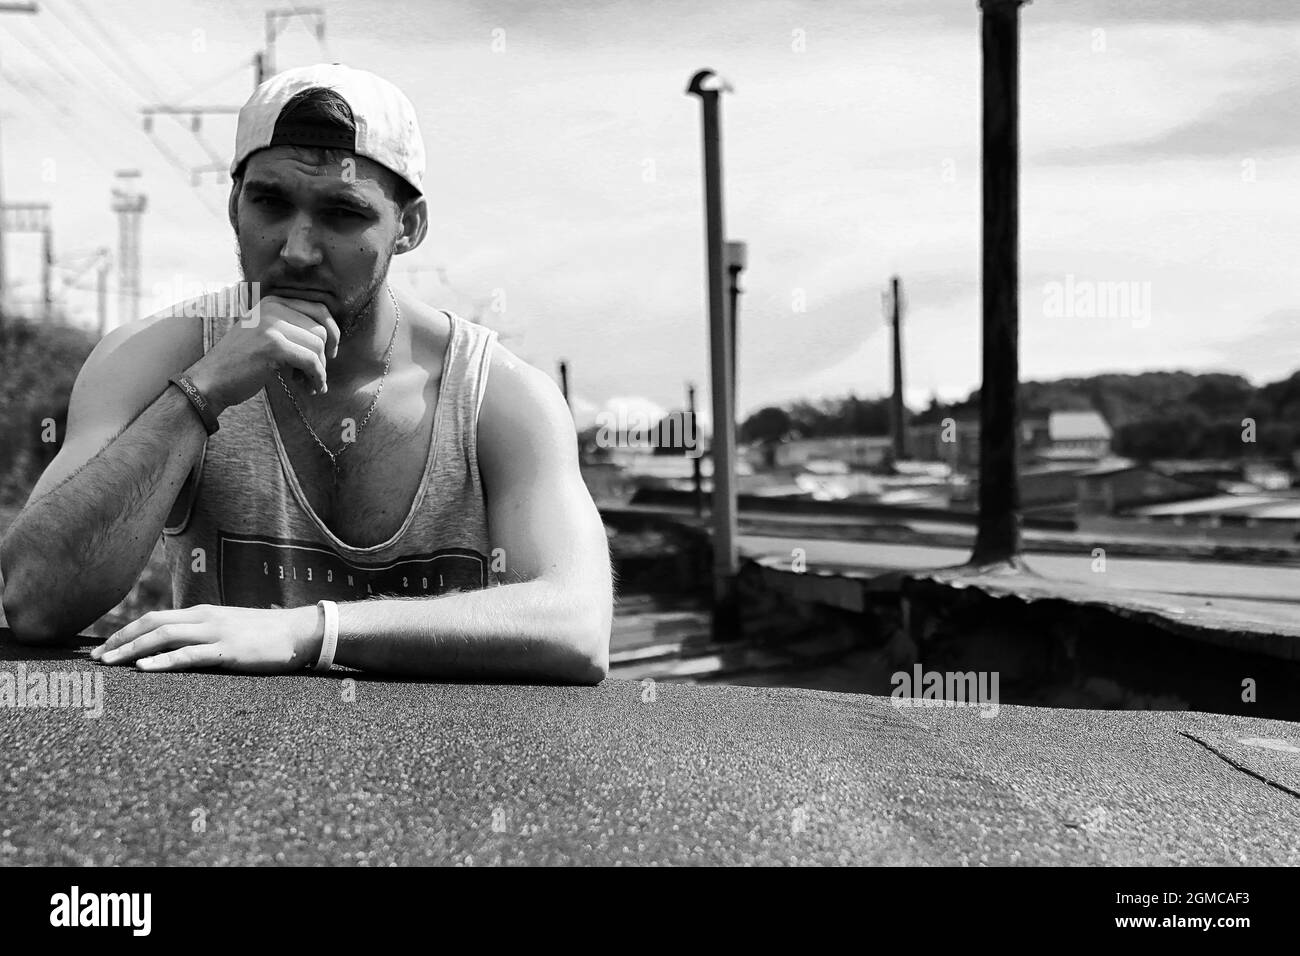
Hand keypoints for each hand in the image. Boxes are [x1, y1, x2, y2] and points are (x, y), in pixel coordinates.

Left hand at [90, 604, 322, 672]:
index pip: (156, 618)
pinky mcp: (228, 650)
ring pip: (165, 636)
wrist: (301, 632)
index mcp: (204, 613)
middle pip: (152, 623)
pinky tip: (145, 668)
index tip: (106, 646)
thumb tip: (182, 647)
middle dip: (120, 639)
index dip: (127, 631)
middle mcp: (205, 618)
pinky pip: (190, 655)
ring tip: (110, 663)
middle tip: (96, 658)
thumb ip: (206, 634)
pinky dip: (164, 660)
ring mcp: (216, 632)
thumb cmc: (267, 635)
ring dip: (133, 649)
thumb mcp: (230, 629)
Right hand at [186, 295, 341, 414]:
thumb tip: (331, 338)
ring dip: (319, 370)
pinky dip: (316, 377)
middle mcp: (272, 307)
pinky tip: (312, 389)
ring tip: (309, 384)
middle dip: (325, 355)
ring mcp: (271, 325)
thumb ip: (292, 329)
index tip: (330, 353)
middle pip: (321, 329)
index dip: (332, 333)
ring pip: (318, 346)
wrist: (211, 381)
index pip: (319, 309)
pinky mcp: (273, 345)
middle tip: (317, 374)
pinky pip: (311, 361)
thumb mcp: (266, 335)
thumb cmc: (241, 363)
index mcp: (273, 302)